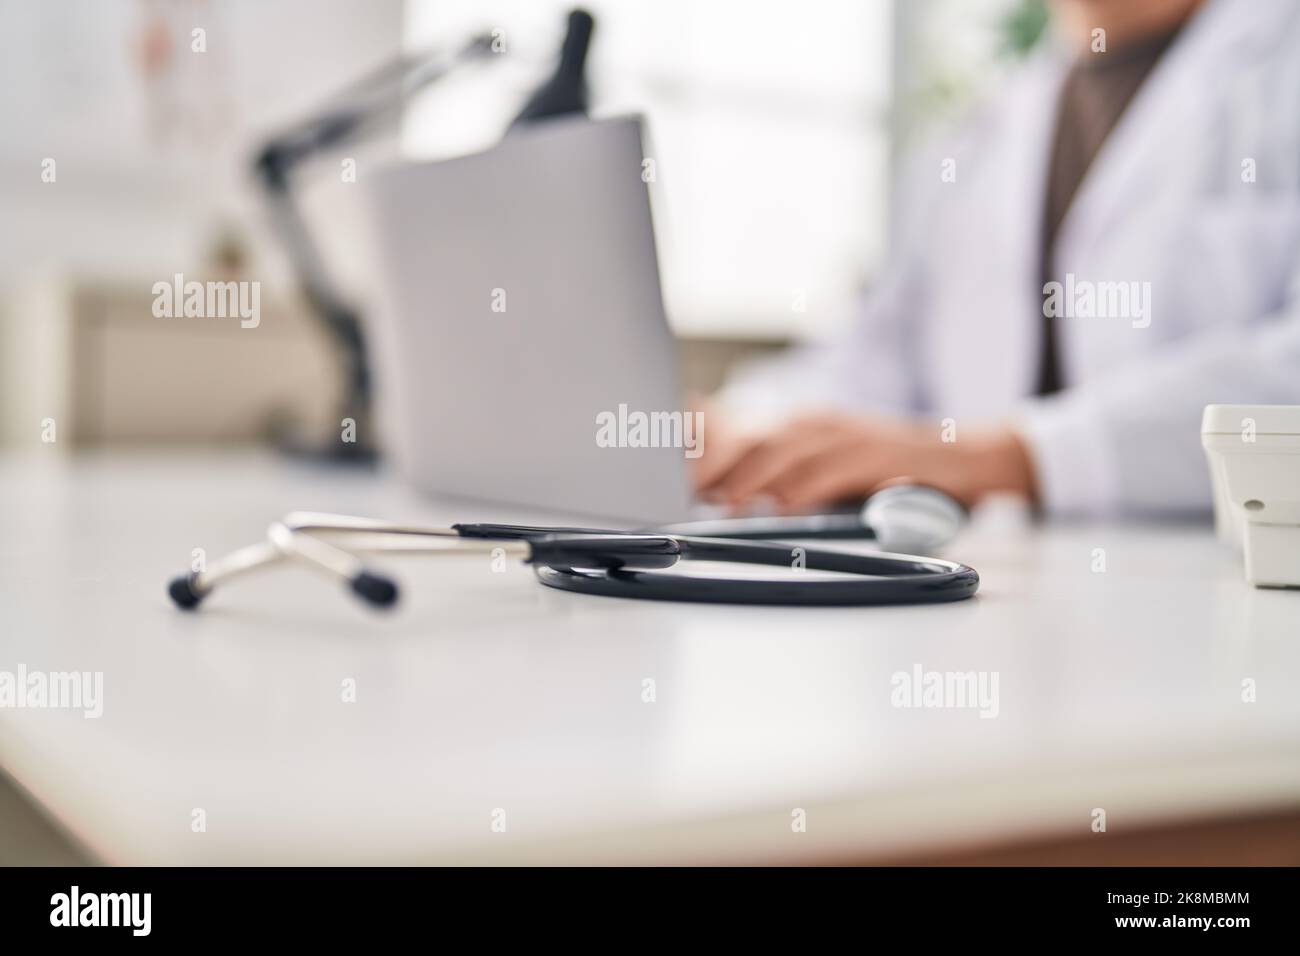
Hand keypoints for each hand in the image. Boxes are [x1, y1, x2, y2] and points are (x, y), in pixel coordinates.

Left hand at [693, 410, 1036, 512]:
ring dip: (751, 476)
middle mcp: (817, 424)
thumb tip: (724, 498)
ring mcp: (847, 436)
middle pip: (752, 440)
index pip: (738, 429)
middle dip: (714, 463)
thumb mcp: (826, 469)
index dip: (700, 446)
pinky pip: (833, 469)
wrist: (962, 460)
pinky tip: (783, 504)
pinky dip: (804, 486)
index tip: (666, 470)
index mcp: (798, 427)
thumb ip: (780, 480)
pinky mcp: (878, 455)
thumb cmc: (886, 472)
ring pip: (786, 451)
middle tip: (681, 489)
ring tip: (722, 499)